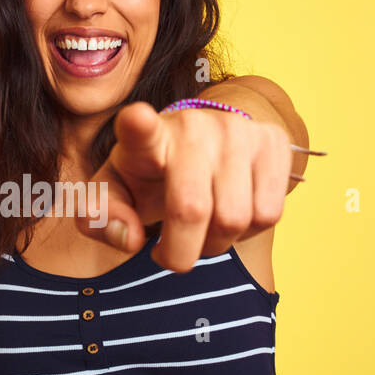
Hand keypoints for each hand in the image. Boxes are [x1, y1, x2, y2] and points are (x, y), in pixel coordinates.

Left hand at [76, 101, 294, 272]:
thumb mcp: (115, 194)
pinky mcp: (272, 142)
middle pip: (192, 210)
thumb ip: (102, 219)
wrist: (203, 144)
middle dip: (179, 253)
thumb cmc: (149, 175)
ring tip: (201, 232)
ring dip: (215, 245)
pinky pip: (268, 214)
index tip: (136, 119)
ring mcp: (236, 130)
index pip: (139, 129)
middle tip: (169, 254)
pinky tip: (231, 216)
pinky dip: (248, 234)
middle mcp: (192, 127)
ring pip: (235, 219)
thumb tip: (132, 240)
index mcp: (144, 137)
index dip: (138, 125)